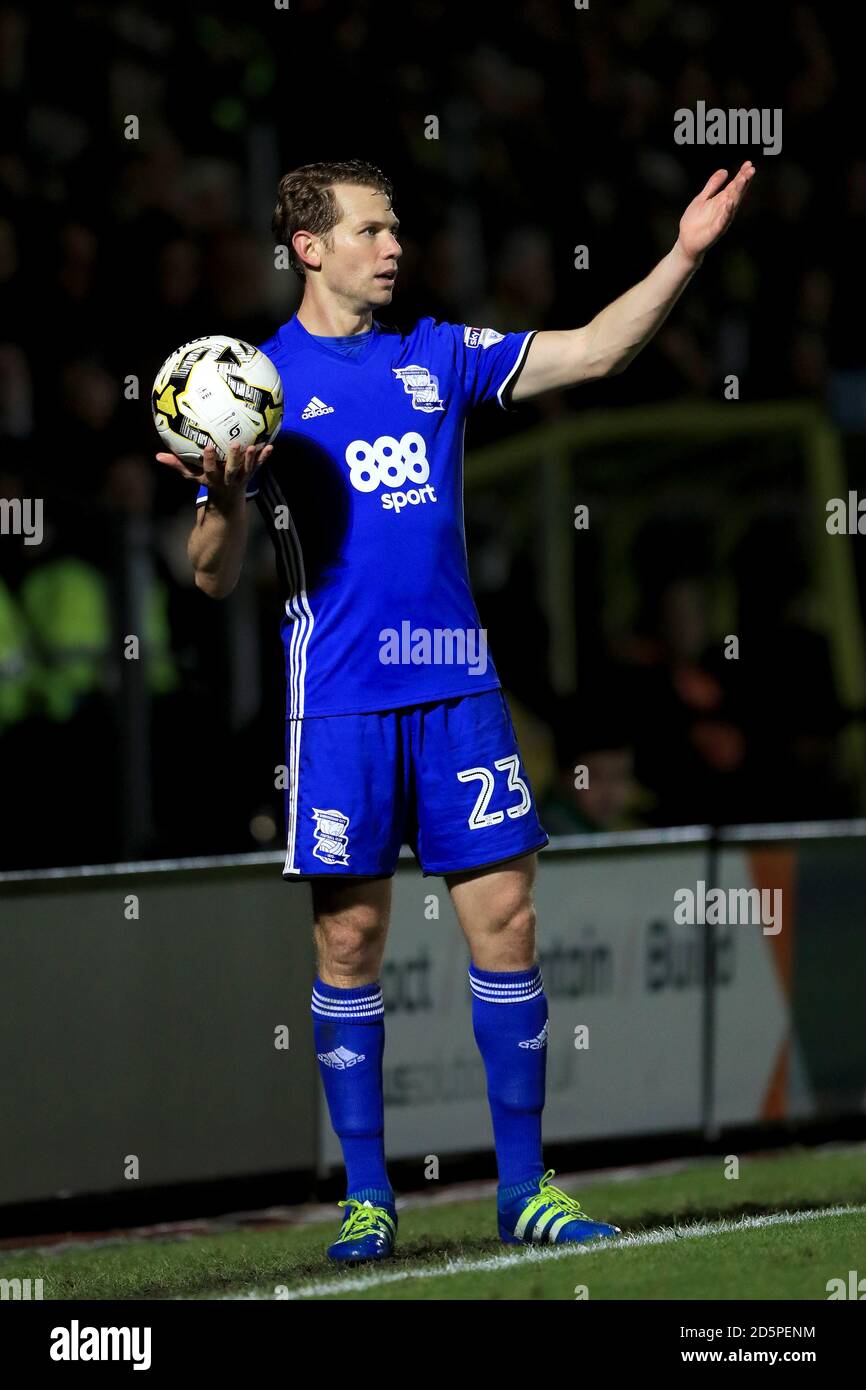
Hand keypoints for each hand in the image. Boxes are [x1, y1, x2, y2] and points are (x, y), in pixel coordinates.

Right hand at [156, 442, 272, 496]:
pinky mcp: (249, 477)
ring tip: (254, 446)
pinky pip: (258, 467)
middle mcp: (227, 481)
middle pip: (231, 470)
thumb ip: (177, 465)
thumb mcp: (192, 477)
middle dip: (233, 458)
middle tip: (235, 443)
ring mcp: (240, 480)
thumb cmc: (207, 485)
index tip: (208, 447)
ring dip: (252, 458)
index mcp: (212, 479)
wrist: (226, 505)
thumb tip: (157, 456)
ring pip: (247, 470)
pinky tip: (271, 446)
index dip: (209, 460)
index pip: (209, 470)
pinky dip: (264, 458)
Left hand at [676, 161, 754, 265]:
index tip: (748, 163)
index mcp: (722, 201)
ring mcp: (721, 220)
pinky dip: (727, 212)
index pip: (734, 186)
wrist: (686, 241)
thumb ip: (713, 185)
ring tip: (743, 179)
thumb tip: (725, 170)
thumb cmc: (695, 221)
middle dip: (743, 181)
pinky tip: (730, 202)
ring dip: (738, 192)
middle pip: (736, 193)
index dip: (741, 175)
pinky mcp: (715, 231)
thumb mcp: (702, 198)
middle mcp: (725, 209)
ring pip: (732, 205)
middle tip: (751, 169)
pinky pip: (723, 221)